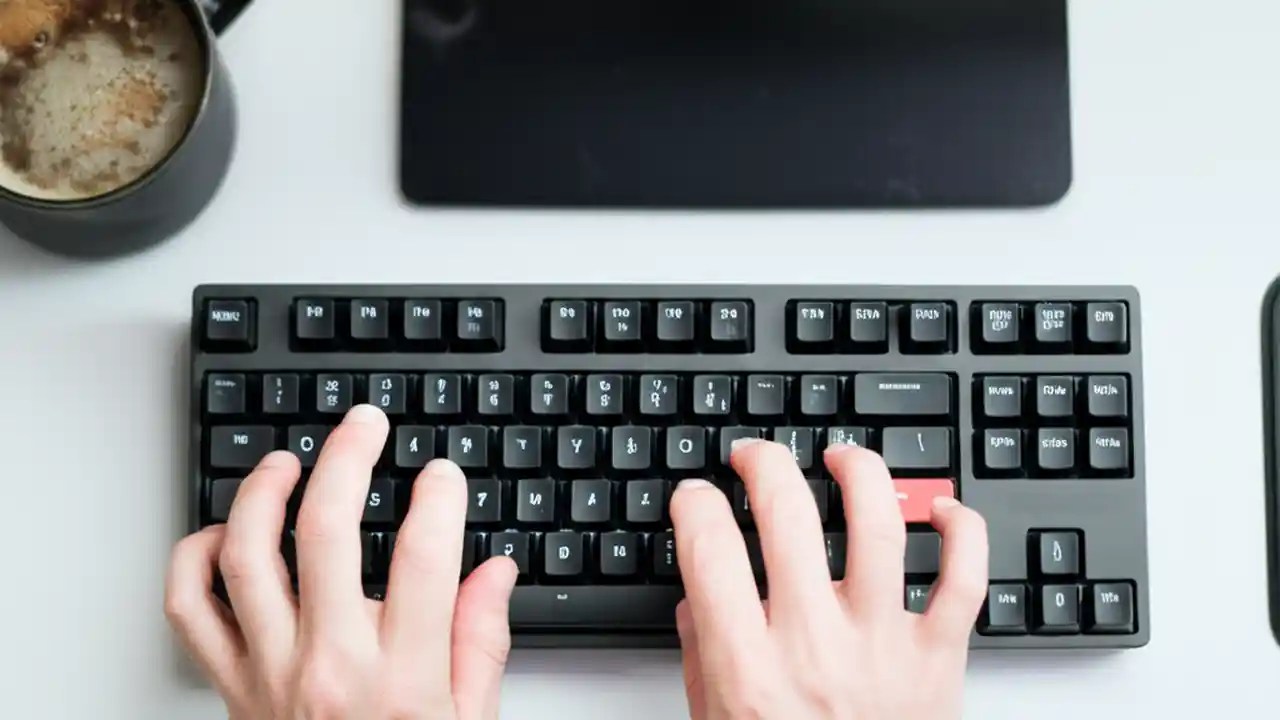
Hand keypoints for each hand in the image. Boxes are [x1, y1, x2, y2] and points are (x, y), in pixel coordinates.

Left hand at [164, 405, 518, 719]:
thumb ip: (481, 640)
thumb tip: (494, 572)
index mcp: (402, 678)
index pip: (423, 559)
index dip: (437, 499)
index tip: (441, 475)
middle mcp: (329, 667)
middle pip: (327, 534)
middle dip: (348, 459)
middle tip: (365, 426)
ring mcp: (270, 672)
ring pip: (246, 558)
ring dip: (263, 493)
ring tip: (288, 463)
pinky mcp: (232, 685)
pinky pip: (189, 610)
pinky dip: (194, 559)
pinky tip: (223, 532)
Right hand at [671, 440, 988, 719]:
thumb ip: (706, 655)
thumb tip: (700, 593)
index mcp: (750, 668)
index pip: (709, 549)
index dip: (695, 503)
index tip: (697, 496)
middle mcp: (817, 647)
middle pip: (788, 516)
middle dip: (763, 464)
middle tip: (755, 457)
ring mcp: (885, 647)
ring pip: (880, 526)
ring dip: (859, 472)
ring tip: (842, 456)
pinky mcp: (940, 659)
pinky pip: (967, 578)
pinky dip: (963, 531)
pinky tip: (940, 509)